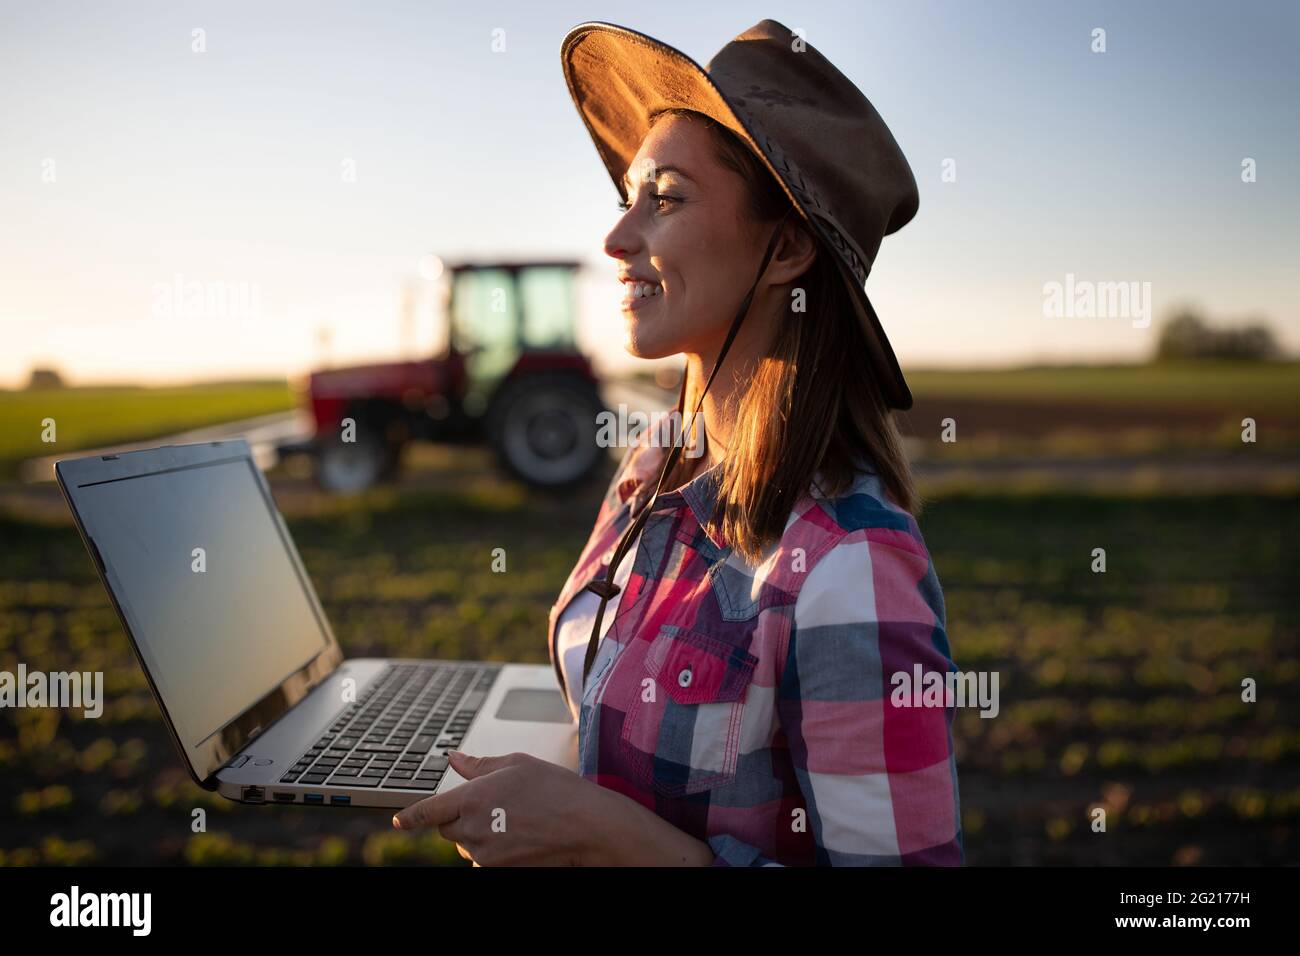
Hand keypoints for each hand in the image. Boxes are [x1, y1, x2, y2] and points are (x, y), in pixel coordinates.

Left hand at [391, 750, 606, 865]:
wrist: (586, 827)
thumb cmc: (556, 790)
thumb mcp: (517, 764)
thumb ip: (479, 764)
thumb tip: (454, 759)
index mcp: (473, 798)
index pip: (428, 811)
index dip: (410, 816)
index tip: (399, 820)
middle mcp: (473, 829)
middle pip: (447, 829)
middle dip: (460, 817)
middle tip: (493, 805)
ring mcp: (485, 855)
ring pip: (466, 846)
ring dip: (478, 834)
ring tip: (513, 820)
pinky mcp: (498, 871)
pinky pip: (483, 861)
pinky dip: (492, 850)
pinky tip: (518, 837)